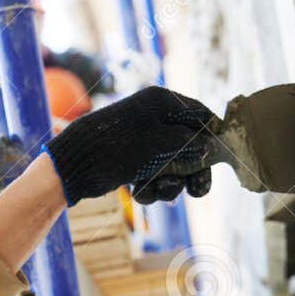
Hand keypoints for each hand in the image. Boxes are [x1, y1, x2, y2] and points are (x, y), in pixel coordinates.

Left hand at [45, 86, 216, 204]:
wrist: (71, 167)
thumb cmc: (114, 148)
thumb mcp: (156, 145)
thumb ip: (186, 145)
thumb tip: (210, 146)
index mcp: (161, 102)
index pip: (199, 114)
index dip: (212, 136)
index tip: (222, 159)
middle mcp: (154, 118)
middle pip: (189, 145)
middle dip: (192, 170)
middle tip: (198, 192)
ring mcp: (143, 140)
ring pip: (172, 164)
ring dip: (168, 183)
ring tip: (155, 192)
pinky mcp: (133, 160)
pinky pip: (153, 174)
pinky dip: (150, 186)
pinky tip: (140, 193)